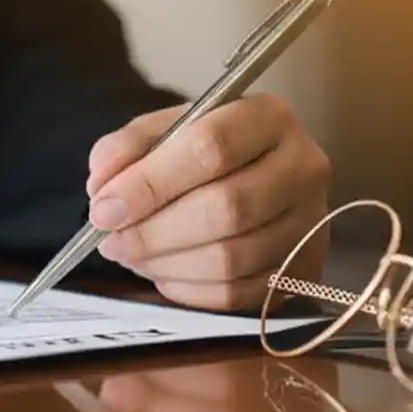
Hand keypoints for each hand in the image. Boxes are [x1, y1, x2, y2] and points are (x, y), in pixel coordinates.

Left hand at [86, 94, 330, 309]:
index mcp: (268, 117)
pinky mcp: (303, 271)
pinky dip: (188, 289)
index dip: (149, 184)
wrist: (257, 176)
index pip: (210, 148)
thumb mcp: (165, 129)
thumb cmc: (206, 151)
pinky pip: (238, 294)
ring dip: (166, 264)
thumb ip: (127, 147)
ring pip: (231, 258)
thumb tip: (102, 186)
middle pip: (226, 209)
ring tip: (131, 254)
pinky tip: (163, 272)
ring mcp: (310, 224)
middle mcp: (303, 167)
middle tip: (111, 240)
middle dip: (153, 232)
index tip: (104, 207)